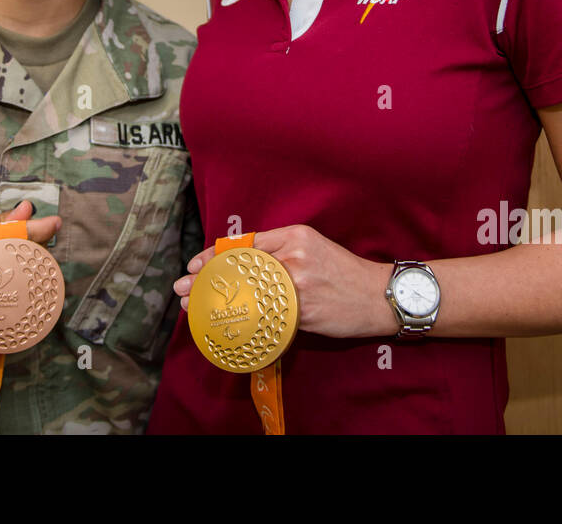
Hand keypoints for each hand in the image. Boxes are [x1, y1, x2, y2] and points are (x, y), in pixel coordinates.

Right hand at [0, 201, 61, 321]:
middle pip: (26, 255)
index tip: (55, 222)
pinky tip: (24, 276)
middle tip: (36, 241)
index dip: (39, 228)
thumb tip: (27, 209)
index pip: (15, 233)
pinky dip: (25, 281)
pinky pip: (19, 291)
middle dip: (37, 247)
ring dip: (33, 264)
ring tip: (26, 258)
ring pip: (26, 274)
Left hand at [175, 225, 393, 338]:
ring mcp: (297, 284)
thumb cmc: (344, 273)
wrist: (379, 296)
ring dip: (219, 304)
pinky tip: (231, 327)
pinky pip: (268, 317)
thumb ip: (279, 253)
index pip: (244, 244)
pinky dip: (247, 322)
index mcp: (294, 235)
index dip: (213, 256)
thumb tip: (240, 265)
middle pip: (239, 268)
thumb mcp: (312, 248)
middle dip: (206, 281)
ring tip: (197, 311)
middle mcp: (293, 255)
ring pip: (249, 293)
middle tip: (182, 291)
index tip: (194, 267)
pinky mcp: (303, 311)